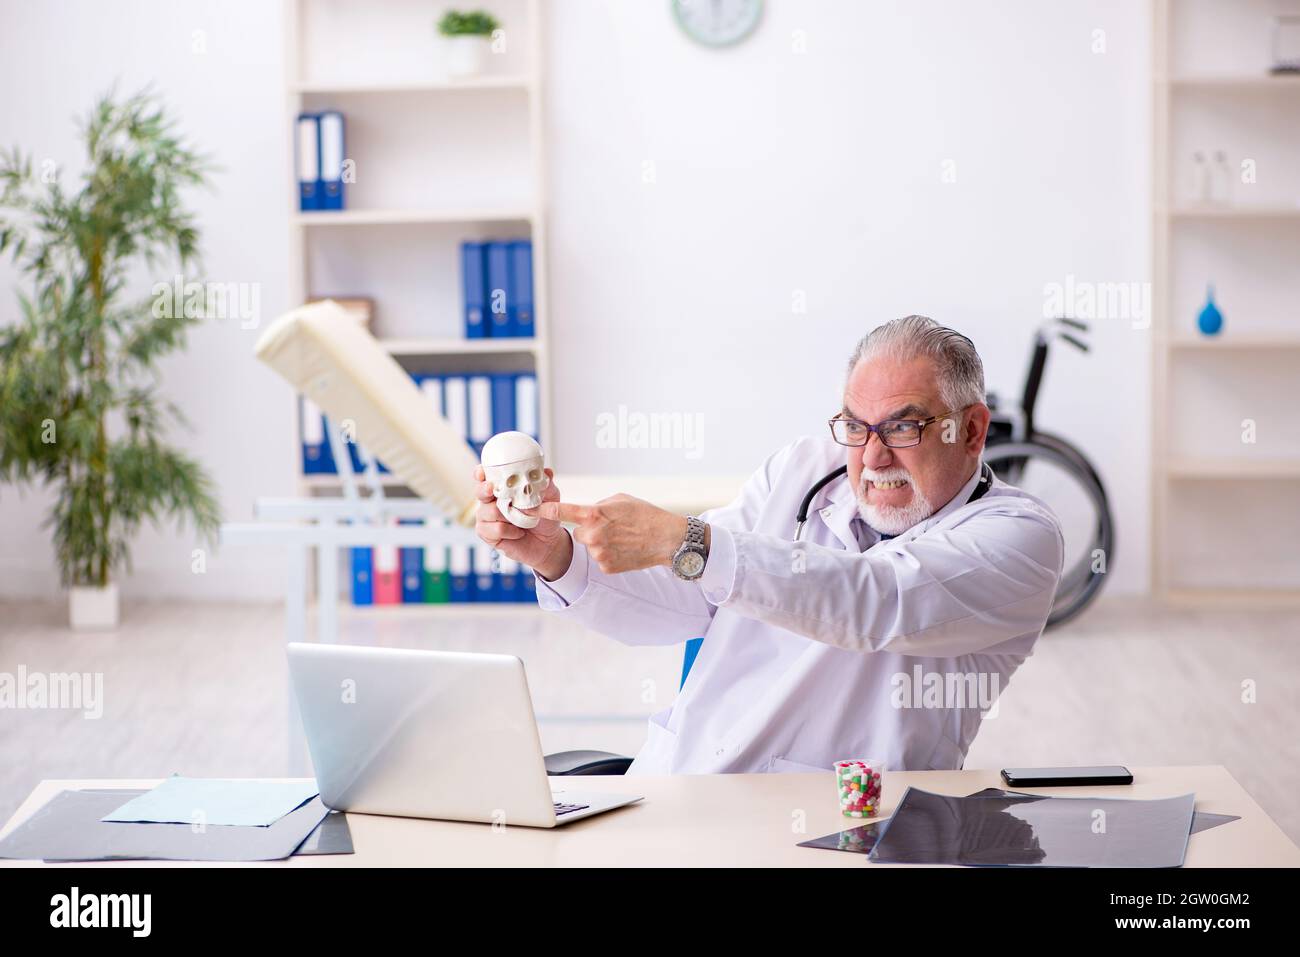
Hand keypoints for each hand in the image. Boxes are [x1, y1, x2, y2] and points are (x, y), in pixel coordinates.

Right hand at [473, 465, 570, 579]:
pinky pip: (496, 528)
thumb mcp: (550, 497)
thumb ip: (546, 483)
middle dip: (485, 489)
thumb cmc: (544, 516)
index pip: (485, 476)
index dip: (480, 473)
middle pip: (480, 491)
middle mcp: (491, 500)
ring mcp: (486, 517)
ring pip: (489, 511)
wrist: (547, 541)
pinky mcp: (487, 533)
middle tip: (491, 489)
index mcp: (502, 487)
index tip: (482, 472)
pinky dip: (510, 531)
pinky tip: (518, 532)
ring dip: (508, 515)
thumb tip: (546, 471)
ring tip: (522, 519)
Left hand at [536, 494, 688, 573]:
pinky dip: (610, 555)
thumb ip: (596, 506)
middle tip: (612, 527)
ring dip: (601, 543)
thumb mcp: (619, 500)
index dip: (542, 510)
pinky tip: (625, 549)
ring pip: (590, 547)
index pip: (560, 512)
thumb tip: (585, 512)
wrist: (666, 539)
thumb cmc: (645, 514)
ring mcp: (599, 553)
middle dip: (590, 529)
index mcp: (593, 514)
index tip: (528, 510)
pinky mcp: (606, 567)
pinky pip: (600, 559)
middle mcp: (592, 535)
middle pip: (579, 532)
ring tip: (623, 538)